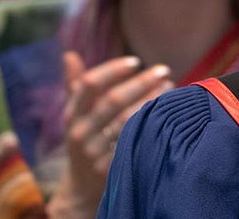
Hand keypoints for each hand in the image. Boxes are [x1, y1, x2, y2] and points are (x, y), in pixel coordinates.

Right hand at [47, 52, 173, 217]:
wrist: (82, 185)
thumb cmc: (84, 137)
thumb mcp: (75, 114)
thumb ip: (75, 85)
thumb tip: (69, 54)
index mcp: (72, 114)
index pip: (89, 84)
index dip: (113, 69)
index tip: (136, 61)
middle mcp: (79, 132)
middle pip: (112, 100)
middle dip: (141, 82)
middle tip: (163, 70)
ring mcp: (94, 152)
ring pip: (127, 122)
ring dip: (151, 101)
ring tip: (170, 88)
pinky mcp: (110, 169)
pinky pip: (135, 143)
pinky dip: (152, 126)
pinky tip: (168, 115)